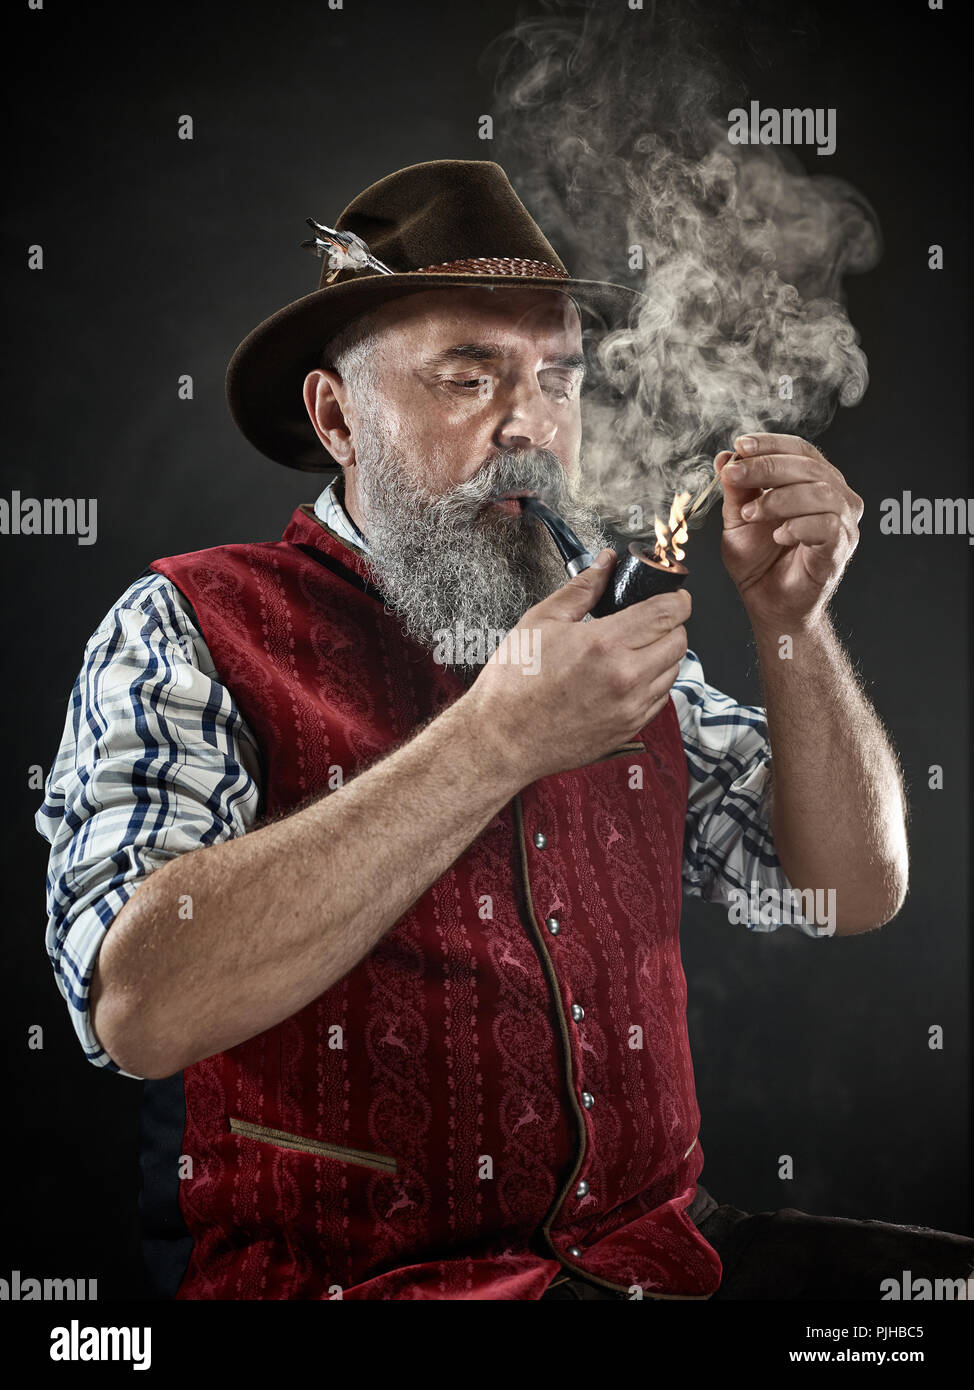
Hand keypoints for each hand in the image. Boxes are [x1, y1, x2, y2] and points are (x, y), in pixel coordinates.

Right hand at [465, 549, 690, 783]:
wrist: (502, 739)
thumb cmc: (514, 682)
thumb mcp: (541, 621)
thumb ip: (581, 589)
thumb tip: (605, 564)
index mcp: (605, 644)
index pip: (667, 613)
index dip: (677, 598)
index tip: (674, 595)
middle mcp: (626, 677)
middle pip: (678, 641)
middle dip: (671, 624)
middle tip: (650, 619)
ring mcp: (631, 707)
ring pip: (673, 670)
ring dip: (663, 654)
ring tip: (635, 648)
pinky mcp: (630, 728)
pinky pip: (661, 698)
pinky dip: (654, 682)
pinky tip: (628, 675)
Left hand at [715, 433, 863, 630]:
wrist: (767, 603)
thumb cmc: (758, 561)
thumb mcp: (738, 519)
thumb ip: (736, 489)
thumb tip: (724, 457)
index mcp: (814, 483)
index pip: (800, 450)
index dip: (771, 444)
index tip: (740, 446)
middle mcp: (835, 498)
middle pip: (808, 467)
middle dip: (767, 467)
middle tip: (735, 475)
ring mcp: (842, 524)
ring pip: (820, 493)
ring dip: (778, 499)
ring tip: (751, 514)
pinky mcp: (840, 549)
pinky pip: (827, 527)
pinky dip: (798, 526)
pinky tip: (778, 535)